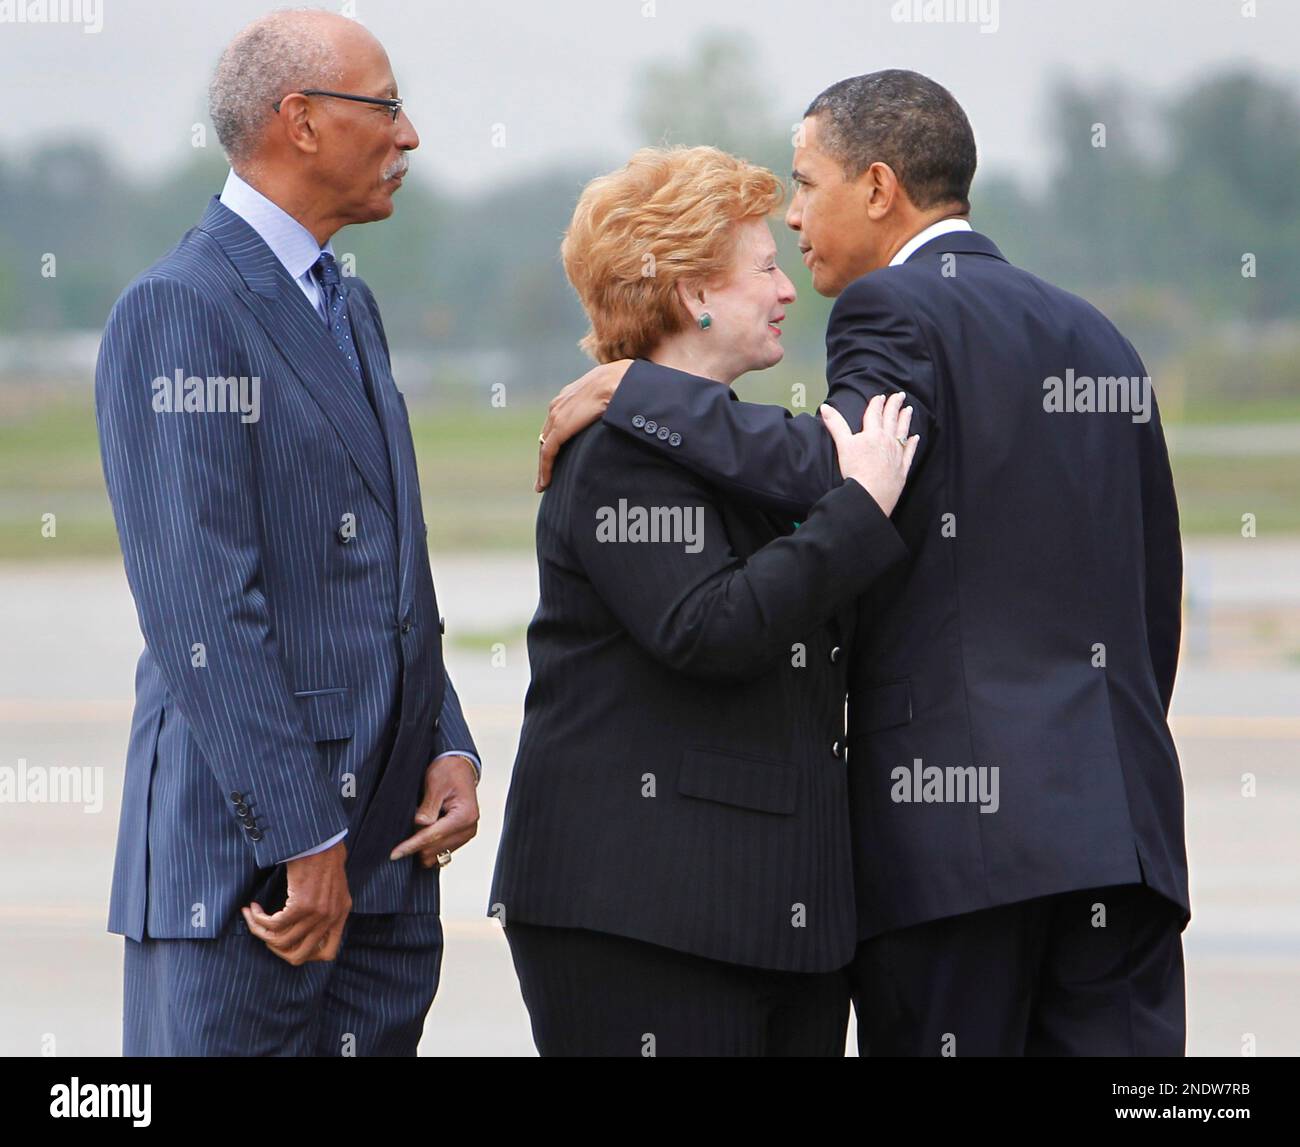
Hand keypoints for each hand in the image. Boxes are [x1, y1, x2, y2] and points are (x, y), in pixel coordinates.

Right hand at [242, 840, 350, 965]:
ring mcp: (317, 913)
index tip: (288, 944)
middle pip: (299, 955)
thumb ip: (327, 910)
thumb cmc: (322, 858)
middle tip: (266, 934)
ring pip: (280, 941)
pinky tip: (253, 908)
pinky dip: (257, 919)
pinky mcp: (301, 905)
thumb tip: (306, 933)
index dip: (305, 954)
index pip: (328, 954)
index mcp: (341, 915)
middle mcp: (330, 918)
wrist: (320, 838)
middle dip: (276, 949)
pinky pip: (273, 925)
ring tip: (253, 917)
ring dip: (260, 932)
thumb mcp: (333, 888)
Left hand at [389, 755, 479, 867]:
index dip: (411, 846)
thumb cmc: (449, 771)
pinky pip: (441, 853)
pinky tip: (421, 834)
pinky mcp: (461, 838)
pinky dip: (428, 847)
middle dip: (416, 844)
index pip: (433, 836)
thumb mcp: (435, 784)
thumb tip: (418, 825)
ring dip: (422, 846)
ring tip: (414, 828)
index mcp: (464, 815)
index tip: (395, 854)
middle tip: (403, 829)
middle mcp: (468, 828)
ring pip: (436, 855)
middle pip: (434, 849)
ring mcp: (466, 835)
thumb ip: (428, 807)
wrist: (460, 768)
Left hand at [536, 359, 632, 490]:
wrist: (620, 381)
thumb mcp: (614, 390)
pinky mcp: (559, 428)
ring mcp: (557, 416)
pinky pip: (548, 452)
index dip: (556, 438)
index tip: (557, 454)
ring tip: (545, 483)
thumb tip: (623, 409)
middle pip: (549, 433)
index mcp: (571, 393)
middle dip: (548, 453)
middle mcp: (559, 404)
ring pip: (546, 445)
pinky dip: (545, 469)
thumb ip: (610, 400)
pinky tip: (544, 484)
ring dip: (545, 465)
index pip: (559, 420)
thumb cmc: (626, 383)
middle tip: (548, 473)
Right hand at [820, 393, 919, 516]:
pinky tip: (915, 437)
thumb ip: (835, 424)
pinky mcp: (902, 468)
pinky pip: (909, 452)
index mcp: (872, 434)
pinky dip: (913, 443)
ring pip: (902, 432)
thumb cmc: (855, 471)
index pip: (875, 414)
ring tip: (908, 410)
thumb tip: (825, 407)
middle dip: (895, 406)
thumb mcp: (843, 445)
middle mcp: (887, 441)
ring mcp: (896, 454)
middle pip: (891, 419)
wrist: (870, 494)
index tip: (880, 397)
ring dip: (905, 420)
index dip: (877, 404)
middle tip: (900, 395)